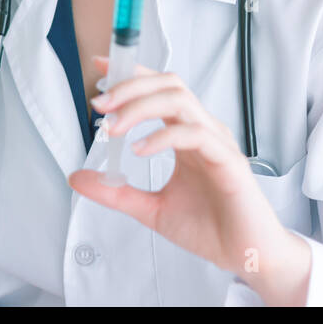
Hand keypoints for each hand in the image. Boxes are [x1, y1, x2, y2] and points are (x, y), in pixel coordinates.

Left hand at [67, 56, 311, 304]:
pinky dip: (162, 137)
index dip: (131, 74)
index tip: (100, 67)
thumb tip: (77, 177)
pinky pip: (194, 134)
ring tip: (113, 126)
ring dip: (141, 106)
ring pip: (180, 101)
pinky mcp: (228, 161)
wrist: (245, 256)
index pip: (160, 89)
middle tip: (99, 103)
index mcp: (187, 134)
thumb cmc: (209, 229)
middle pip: (169, 85)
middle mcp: (203, 130)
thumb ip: (115, 192)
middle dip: (131, 86)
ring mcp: (217, 142)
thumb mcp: (150, 209)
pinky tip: (139, 150)